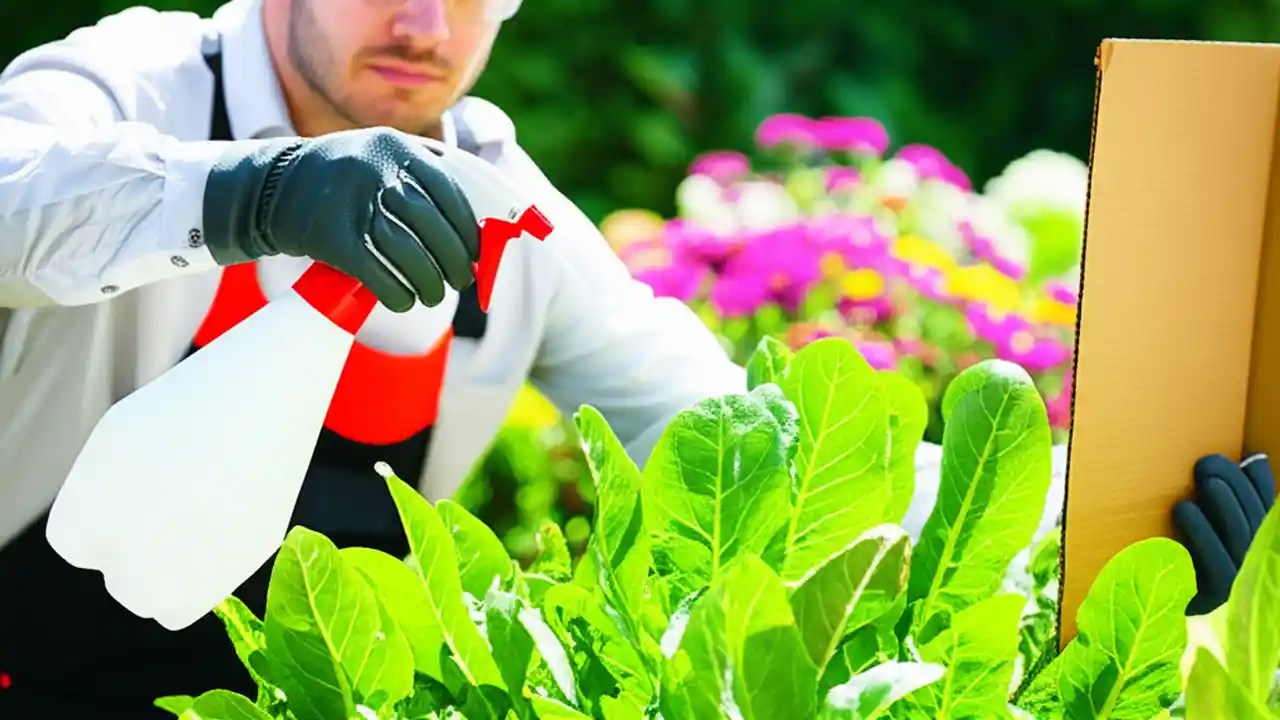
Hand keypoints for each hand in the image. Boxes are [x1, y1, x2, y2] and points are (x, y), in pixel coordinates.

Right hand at [201, 127, 479, 311]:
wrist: (268, 187)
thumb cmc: (339, 183)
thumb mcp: (377, 159)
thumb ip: (419, 183)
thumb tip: (473, 233)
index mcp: (395, 147)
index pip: (449, 194)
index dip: (467, 230)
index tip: (477, 253)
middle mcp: (376, 169)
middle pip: (432, 227)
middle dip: (454, 261)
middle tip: (461, 280)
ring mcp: (352, 202)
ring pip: (409, 253)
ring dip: (429, 283)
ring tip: (432, 295)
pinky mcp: (331, 236)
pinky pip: (377, 273)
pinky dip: (397, 293)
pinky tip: (404, 301)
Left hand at [1172, 452, 1274, 614]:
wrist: (1156, 630)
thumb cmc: (1175, 575)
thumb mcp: (1199, 539)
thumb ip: (1226, 506)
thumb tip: (1252, 461)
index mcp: (1254, 557)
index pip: (1265, 516)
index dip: (1260, 488)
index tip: (1247, 460)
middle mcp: (1254, 572)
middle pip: (1254, 523)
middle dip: (1236, 487)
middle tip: (1208, 462)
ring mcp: (1239, 588)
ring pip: (1240, 539)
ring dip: (1224, 504)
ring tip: (1205, 478)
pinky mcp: (1216, 604)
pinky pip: (1215, 564)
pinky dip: (1201, 533)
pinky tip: (1183, 508)